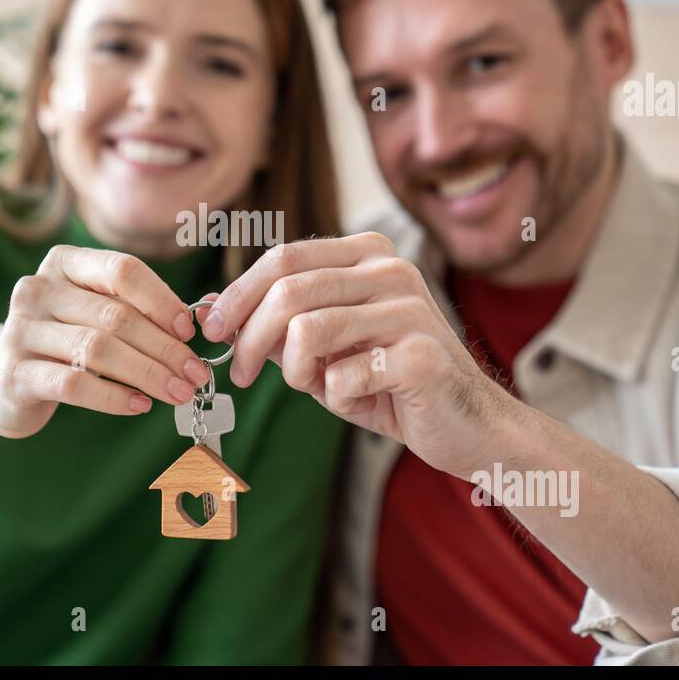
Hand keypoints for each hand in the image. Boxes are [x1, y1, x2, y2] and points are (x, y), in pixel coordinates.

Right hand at [0, 245, 209, 439]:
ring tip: (178, 392)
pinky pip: (74, 384)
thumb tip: (210, 311)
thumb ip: (148, 308)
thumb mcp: (100, 314)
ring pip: (98, 349)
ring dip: (147, 373)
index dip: (162, 300)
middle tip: (196, 374)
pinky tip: (140, 405)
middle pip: (116, 316)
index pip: (122, 270)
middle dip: (164, 348)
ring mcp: (20, 331)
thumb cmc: (67, 342)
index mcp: (63, 263)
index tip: (189, 331)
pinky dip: (114, 396)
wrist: (1, 381)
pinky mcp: (14, 373)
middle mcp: (37, 289)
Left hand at [199, 233, 508, 475]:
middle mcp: (391, 270)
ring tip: (314, 387)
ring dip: (295, 371)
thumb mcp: (326, 347)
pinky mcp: (421, 356)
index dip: (237, 294)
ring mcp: (410, 309)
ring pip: (308, 331)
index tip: (212, 330)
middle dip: (249, 337)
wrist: (467, 425)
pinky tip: (360, 400)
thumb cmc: (388, 383)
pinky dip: (335, 397)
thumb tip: (212, 312)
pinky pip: (342, 376)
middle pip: (288, 290)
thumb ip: (280, 326)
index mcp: (367, 254)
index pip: (283, 258)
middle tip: (241, 373)